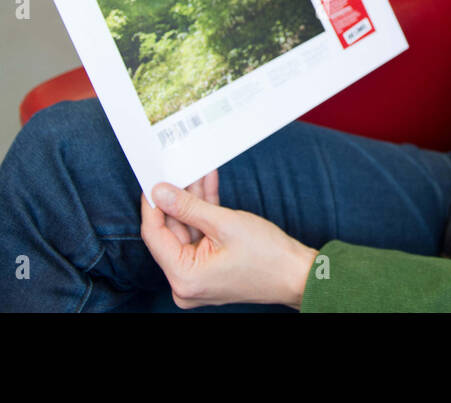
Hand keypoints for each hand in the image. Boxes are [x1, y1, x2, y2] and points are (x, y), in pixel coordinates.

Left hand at [141, 182, 317, 308]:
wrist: (298, 274)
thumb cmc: (267, 256)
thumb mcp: (225, 224)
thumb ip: (188, 207)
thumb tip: (160, 193)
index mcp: (184, 277)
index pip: (155, 235)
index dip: (153, 205)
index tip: (153, 180)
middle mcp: (186, 281)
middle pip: (172, 232)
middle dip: (178, 199)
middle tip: (178, 169)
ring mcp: (199, 275)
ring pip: (189, 230)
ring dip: (194, 202)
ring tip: (197, 172)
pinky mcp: (211, 268)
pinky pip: (202, 236)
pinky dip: (206, 213)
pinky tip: (208, 185)